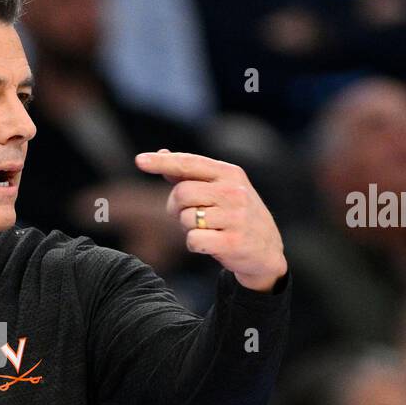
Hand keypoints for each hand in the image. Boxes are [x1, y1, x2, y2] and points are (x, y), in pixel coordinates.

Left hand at [134, 149, 286, 291]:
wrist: (266, 251)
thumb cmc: (235, 216)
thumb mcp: (220, 190)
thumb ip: (191, 174)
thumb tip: (161, 154)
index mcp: (230, 174)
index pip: (189, 163)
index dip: (162, 163)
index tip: (139, 161)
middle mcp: (234, 192)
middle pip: (181, 193)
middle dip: (175, 207)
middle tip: (187, 215)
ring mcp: (235, 217)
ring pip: (186, 218)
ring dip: (187, 227)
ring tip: (207, 229)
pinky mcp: (233, 242)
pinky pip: (193, 240)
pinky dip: (194, 244)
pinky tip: (210, 244)